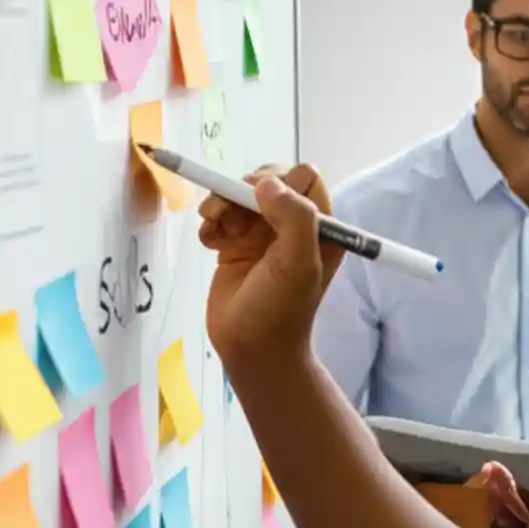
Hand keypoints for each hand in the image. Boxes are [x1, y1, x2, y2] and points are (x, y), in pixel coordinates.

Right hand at [199, 165, 343, 363]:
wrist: (252, 350)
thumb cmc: (280, 310)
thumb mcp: (298, 264)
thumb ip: (294, 217)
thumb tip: (266, 183)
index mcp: (319, 226)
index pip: (303, 177)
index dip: (279, 182)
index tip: (260, 204)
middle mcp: (292, 224)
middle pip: (266, 180)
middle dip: (242, 190)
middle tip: (230, 213)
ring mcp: (262, 233)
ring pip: (239, 194)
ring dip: (221, 203)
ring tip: (213, 228)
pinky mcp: (236, 244)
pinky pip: (220, 214)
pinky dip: (210, 222)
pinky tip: (209, 243)